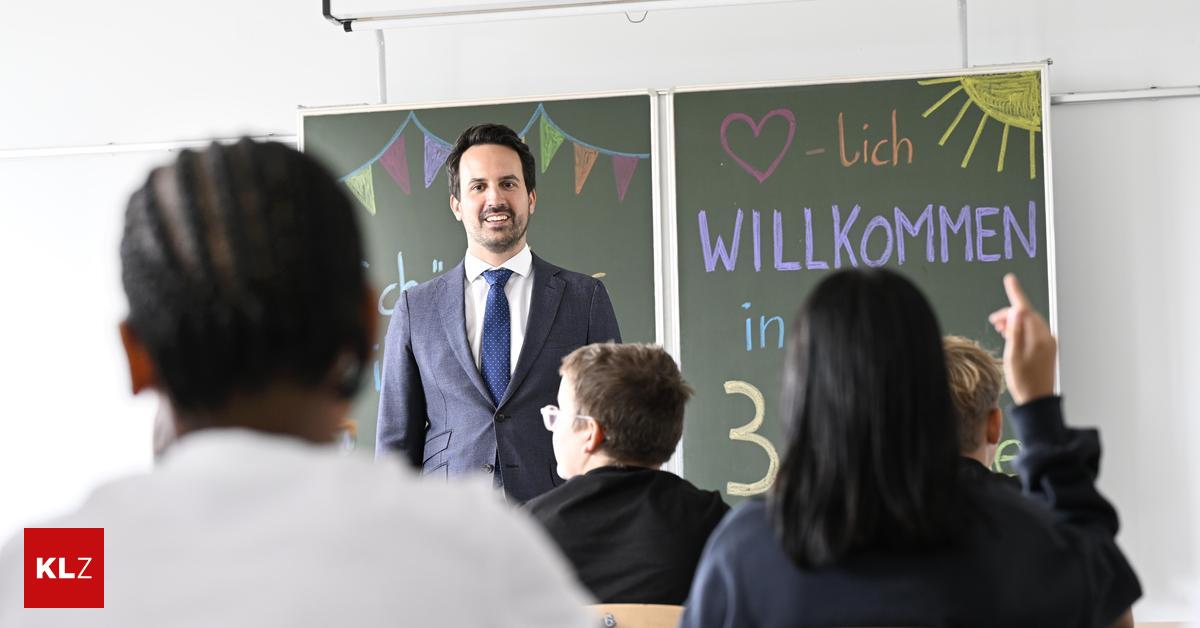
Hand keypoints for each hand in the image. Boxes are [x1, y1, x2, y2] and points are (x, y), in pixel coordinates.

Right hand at [988, 274, 1056, 403]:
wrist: (1038, 401)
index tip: (1010, 280)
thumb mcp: (1013, 356)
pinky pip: (1034, 332)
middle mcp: (1047, 338)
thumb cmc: (1024, 382)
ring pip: (1029, 323)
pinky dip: (1021, 330)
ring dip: (1014, 322)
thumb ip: (1014, 332)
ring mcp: (1049, 343)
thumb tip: (1015, 312)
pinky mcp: (1048, 349)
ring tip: (1000, 329)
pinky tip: (1012, 336)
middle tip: (993, 321)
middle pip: (1027, 315)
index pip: (1025, 309)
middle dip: (1010, 314)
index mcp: (1039, 338)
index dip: (1016, 293)